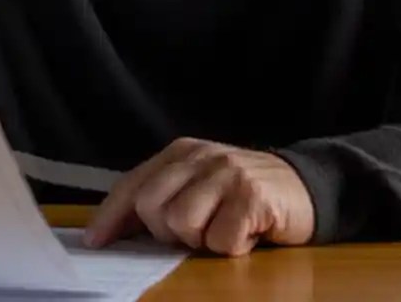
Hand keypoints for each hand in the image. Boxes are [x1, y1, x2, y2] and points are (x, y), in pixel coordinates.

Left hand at [84, 137, 314, 256]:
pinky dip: (231, 247)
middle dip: (167, 232)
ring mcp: (228, 174)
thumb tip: (111, 231)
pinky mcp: (252, 197)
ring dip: (202, 240)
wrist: (306, 187)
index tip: (94, 242)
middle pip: (152, 207)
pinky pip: (220, 240)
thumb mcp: (198, 185)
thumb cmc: (242, 194)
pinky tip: (246, 234)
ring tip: (223, 230)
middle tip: (197, 232)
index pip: (133, 185)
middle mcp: (202, 157)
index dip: (110, 216)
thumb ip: (161, 199)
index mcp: (181, 152)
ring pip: (183, 224)